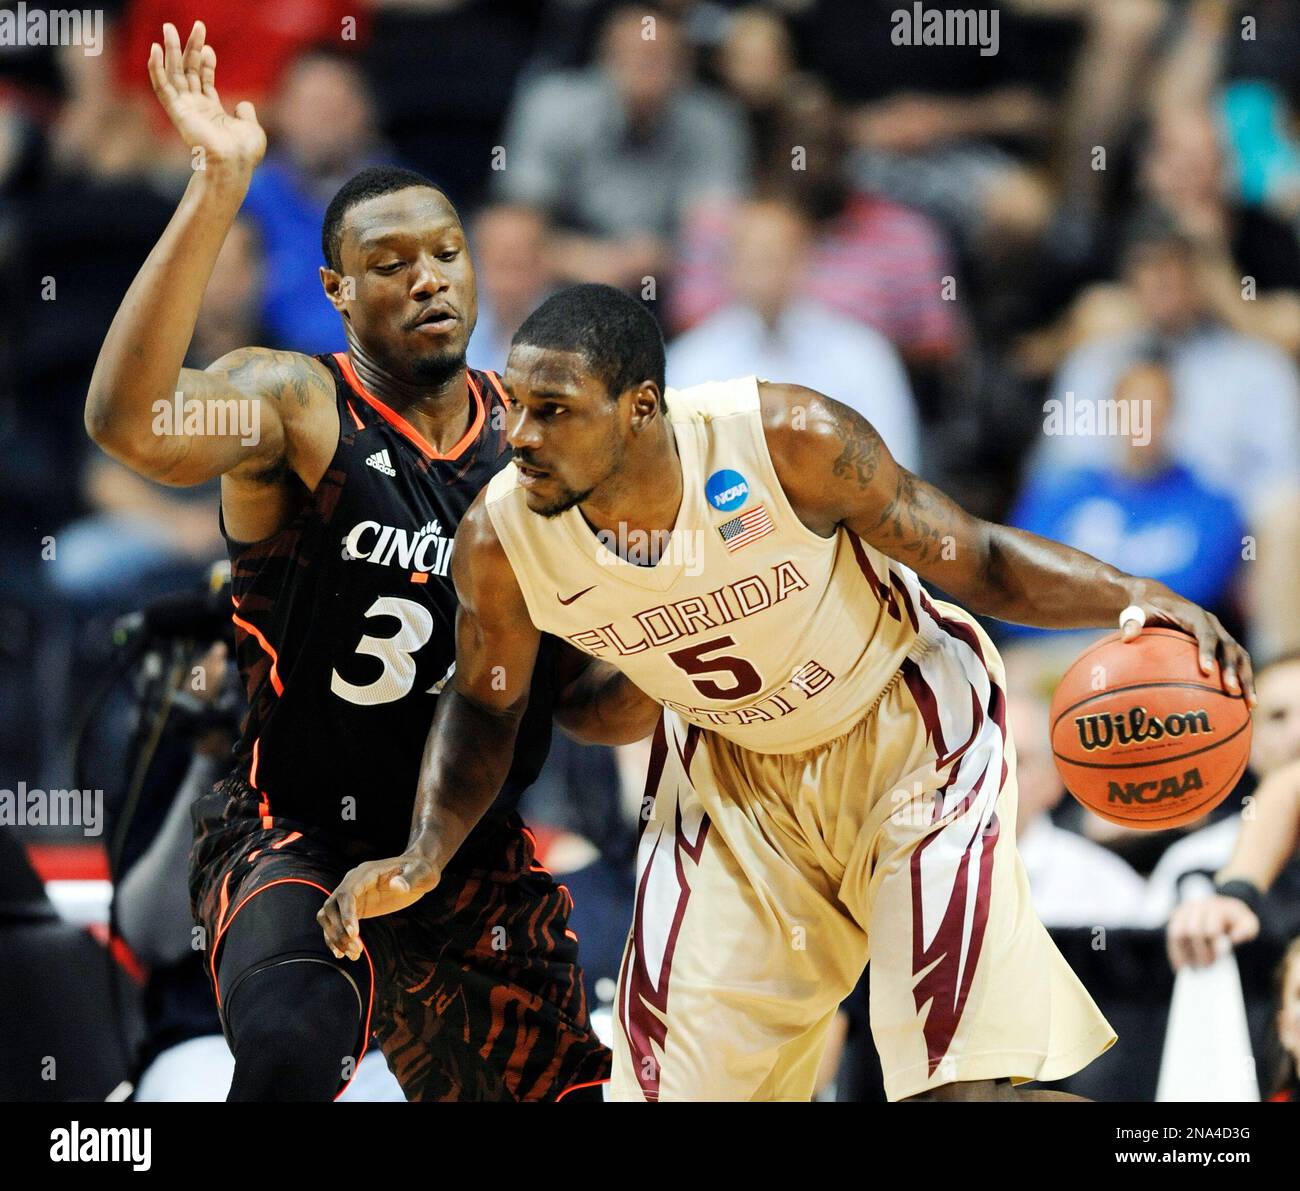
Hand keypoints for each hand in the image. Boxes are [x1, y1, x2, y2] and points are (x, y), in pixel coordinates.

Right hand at [148, 21, 264, 170]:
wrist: (233, 164)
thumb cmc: (244, 153)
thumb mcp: (251, 128)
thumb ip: (246, 113)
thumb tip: (244, 104)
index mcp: (212, 112)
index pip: (204, 80)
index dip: (207, 62)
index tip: (210, 48)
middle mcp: (196, 108)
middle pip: (189, 70)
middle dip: (190, 47)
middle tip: (195, 26)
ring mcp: (185, 109)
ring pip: (174, 72)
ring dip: (170, 49)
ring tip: (169, 27)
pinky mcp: (177, 111)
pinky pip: (162, 86)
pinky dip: (156, 68)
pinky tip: (154, 49)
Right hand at [317, 852, 439, 960]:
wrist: (417, 871)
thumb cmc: (421, 870)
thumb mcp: (422, 873)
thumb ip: (410, 879)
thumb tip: (398, 886)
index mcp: (366, 873)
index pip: (346, 893)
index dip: (346, 913)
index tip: (354, 934)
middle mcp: (353, 882)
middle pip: (332, 907)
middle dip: (340, 930)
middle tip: (357, 949)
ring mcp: (352, 895)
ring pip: (328, 917)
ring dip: (336, 937)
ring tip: (354, 954)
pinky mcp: (355, 907)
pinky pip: (335, 923)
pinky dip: (334, 938)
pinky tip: (342, 954)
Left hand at [1121, 581, 1255, 705]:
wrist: (1157, 597)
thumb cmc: (1144, 606)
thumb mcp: (1135, 611)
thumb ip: (1131, 622)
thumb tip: (1126, 637)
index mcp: (1194, 615)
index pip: (1205, 633)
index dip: (1207, 651)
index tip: (1206, 670)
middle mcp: (1213, 624)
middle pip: (1229, 647)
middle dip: (1232, 668)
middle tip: (1231, 690)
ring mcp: (1220, 634)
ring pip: (1240, 656)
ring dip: (1246, 678)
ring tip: (1250, 704)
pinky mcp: (1222, 645)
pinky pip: (1237, 663)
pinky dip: (1243, 681)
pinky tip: (1245, 706)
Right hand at [1166, 894, 1259, 968]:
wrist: (1222, 910)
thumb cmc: (1236, 921)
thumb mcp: (1248, 922)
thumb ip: (1247, 928)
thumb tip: (1234, 937)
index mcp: (1216, 906)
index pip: (1210, 930)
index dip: (1215, 948)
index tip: (1220, 958)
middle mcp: (1196, 905)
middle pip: (1192, 932)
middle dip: (1200, 952)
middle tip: (1208, 965)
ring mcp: (1183, 911)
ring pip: (1177, 934)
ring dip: (1186, 953)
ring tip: (1194, 966)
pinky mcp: (1174, 918)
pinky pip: (1170, 938)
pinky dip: (1175, 953)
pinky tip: (1181, 966)